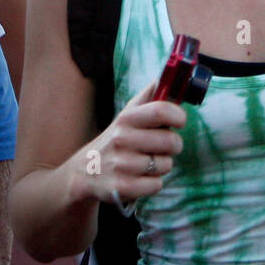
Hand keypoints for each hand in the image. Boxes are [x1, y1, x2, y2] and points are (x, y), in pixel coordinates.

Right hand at [75, 81, 185, 207]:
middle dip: (174, 145)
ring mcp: (121, 165)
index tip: (180, 122)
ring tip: (146, 163)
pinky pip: (157, 185)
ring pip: (166, 165)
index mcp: (126, 119)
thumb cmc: (116, 139)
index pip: (162, 110)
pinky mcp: (122, 188)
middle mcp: (122, 140)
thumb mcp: (127, 115)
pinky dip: (153, 183)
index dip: (178, 116)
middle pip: (171, 141)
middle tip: (163, 147)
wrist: (84, 172)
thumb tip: (167, 77)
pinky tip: (140, 178)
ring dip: (162, 166)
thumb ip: (148, 97)